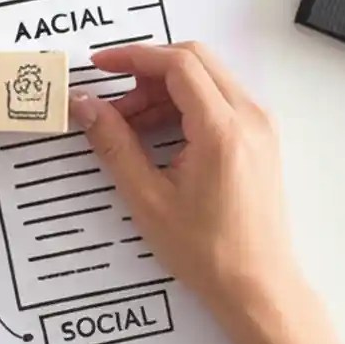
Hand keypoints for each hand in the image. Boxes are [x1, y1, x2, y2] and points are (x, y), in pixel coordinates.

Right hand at [68, 42, 291, 311]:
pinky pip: (218, 100)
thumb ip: (114, 144)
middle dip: (147, 71)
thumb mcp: (147, 198)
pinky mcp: (259, 138)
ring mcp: (259, 127)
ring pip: (206, 78)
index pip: (178, 65)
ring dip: (163, 89)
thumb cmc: (206, 251)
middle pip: (194, 60)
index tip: (100, 66)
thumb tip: (85, 105)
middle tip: (113, 100)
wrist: (257, 286)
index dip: (133, 57)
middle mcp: (249, 118)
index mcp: (222, 130)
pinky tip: (155, 135)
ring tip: (128, 126)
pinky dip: (183, 104)